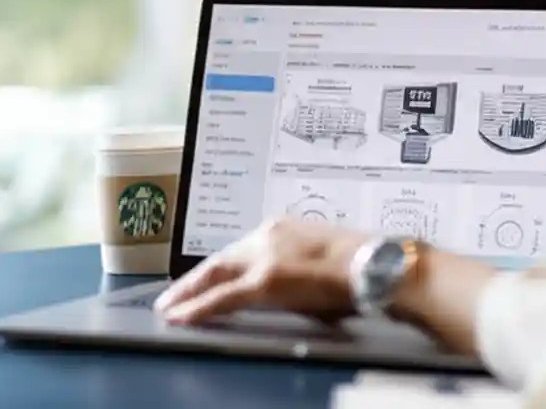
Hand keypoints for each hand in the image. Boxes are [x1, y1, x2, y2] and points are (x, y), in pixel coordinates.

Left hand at [154, 218, 367, 324]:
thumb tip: (295, 287)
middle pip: (221, 258)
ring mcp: (265, 256)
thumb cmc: (362, 265)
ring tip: (170, 309)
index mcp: (284, 228)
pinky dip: (199, 308)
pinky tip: (181, 317)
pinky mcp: (265, 280)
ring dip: (189, 293)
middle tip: (173, 296)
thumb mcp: (324, 257)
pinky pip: (223, 297)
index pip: (241, 248)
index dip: (220, 266)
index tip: (206, 277)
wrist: (375, 264)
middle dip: (194, 279)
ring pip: (215, 275)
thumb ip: (301, 266)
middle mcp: (268, 235)